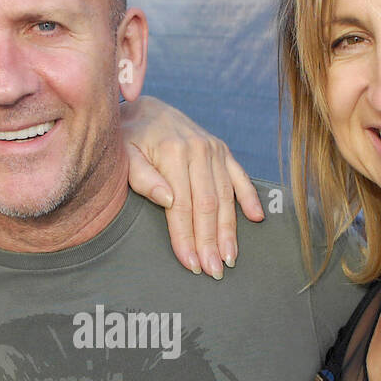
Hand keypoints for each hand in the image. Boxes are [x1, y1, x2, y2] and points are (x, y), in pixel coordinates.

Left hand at [122, 95, 262, 277]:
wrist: (143, 108)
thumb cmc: (128, 138)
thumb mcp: (124, 154)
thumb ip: (141, 177)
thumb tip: (167, 200)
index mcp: (173, 153)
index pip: (182, 207)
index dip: (187, 238)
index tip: (191, 264)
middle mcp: (198, 150)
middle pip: (208, 206)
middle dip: (211, 242)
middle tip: (214, 272)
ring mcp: (213, 149)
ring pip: (225, 197)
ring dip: (229, 230)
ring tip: (230, 258)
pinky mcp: (222, 149)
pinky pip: (240, 176)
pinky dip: (249, 197)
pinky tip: (256, 219)